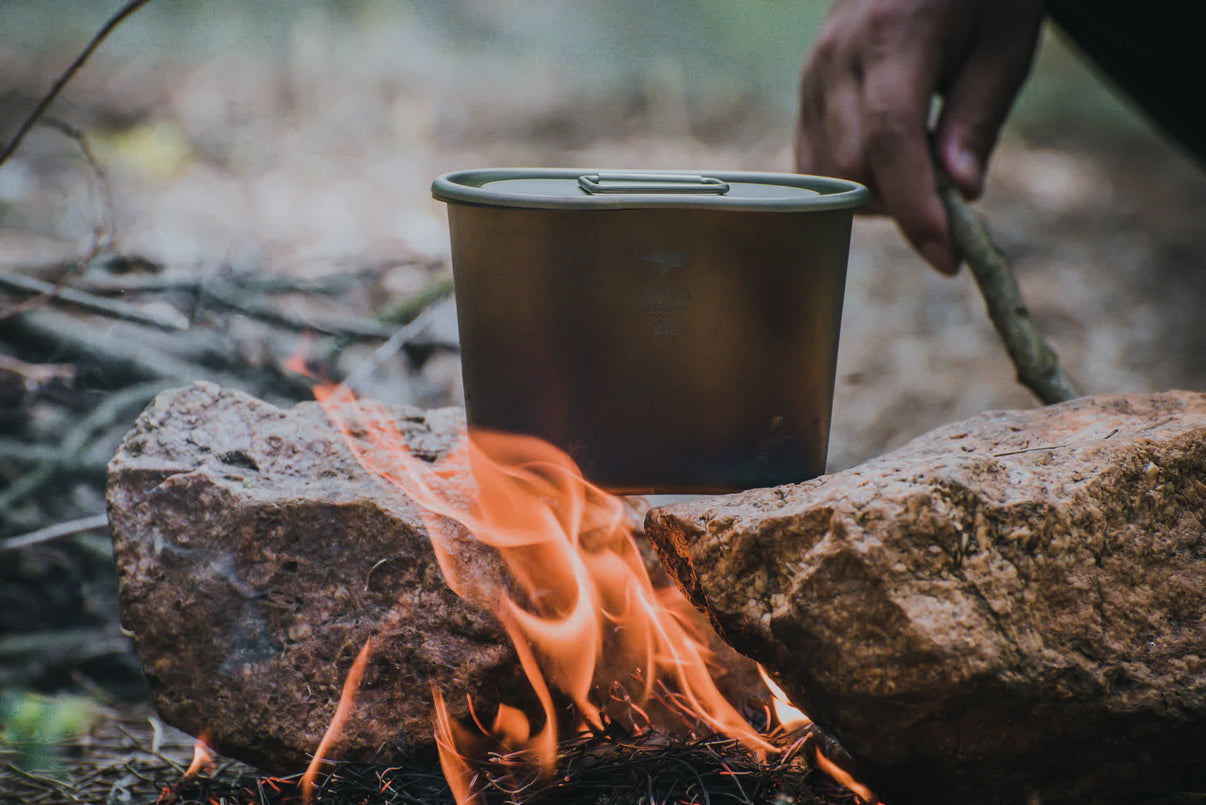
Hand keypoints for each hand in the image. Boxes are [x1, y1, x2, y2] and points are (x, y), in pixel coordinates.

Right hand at [795, 0, 1043, 273]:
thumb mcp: (1007, 39)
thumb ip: (980, 115)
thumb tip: (960, 193)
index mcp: (895, 34)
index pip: (891, 140)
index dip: (915, 207)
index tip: (946, 257)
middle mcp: (838, 55)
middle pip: (850, 167)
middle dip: (899, 205)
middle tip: (950, 204)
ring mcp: (813, 72)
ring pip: (824, 172)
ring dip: (873, 196)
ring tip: (921, 174)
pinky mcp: (806, 86)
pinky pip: (813, 159)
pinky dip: (849, 180)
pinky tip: (889, 164)